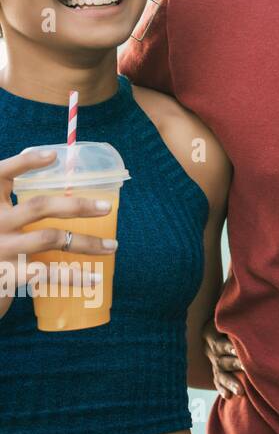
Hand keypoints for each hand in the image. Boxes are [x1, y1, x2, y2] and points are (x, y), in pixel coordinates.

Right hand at [1, 149, 117, 300]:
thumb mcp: (0, 222)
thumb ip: (19, 210)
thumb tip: (70, 199)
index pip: (1, 174)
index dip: (25, 162)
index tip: (54, 155)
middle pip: (38, 206)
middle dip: (77, 206)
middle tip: (107, 207)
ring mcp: (1, 248)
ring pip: (50, 238)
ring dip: (86, 243)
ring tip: (112, 246)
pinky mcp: (6, 275)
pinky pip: (48, 273)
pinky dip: (74, 276)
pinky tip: (94, 278)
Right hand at [204, 319, 244, 398]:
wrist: (222, 325)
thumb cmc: (234, 317)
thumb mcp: (232, 314)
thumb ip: (241, 313)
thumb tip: (259, 303)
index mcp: (213, 332)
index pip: (220, 341)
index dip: (228, 345)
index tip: (238, 349)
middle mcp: (212, 349)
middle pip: (222, 358)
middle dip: (234, 363)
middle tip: (245, 367)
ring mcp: (214, 362)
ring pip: (221, 373)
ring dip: (230, 382)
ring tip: (240, 391)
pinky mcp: (218, 372)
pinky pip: (218, 382)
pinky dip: (223, 389)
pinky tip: (229, 397)